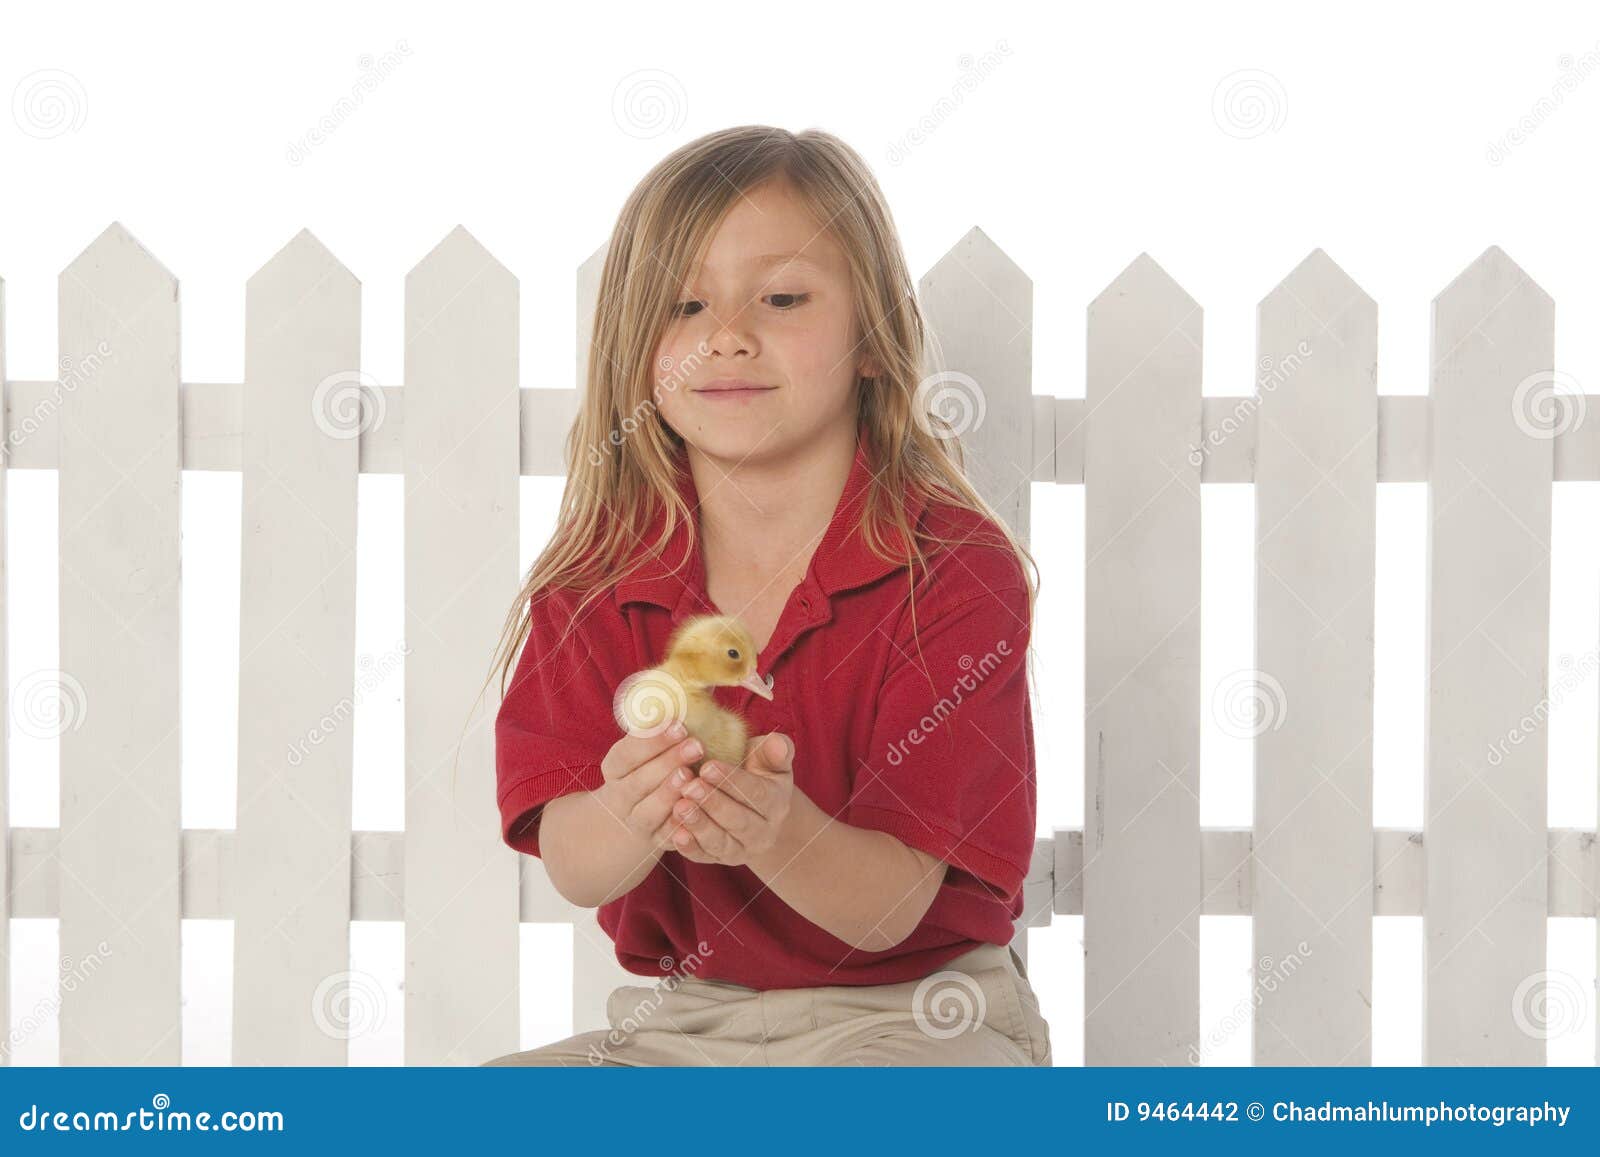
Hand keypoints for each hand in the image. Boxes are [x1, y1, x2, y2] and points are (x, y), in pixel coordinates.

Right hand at [595, 722, 708, 853]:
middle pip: (637, 782)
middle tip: (695, 745)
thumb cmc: (649, 768)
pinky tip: (697, 810)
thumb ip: (666, 724)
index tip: (679, 725)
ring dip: (669, 794)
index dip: (651, 741)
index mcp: (614, 769)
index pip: (625, 754)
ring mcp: (637, 822)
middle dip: (667, 762)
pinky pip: (667, 838)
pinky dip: (680, 826)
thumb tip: (696, 684)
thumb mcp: (646, 748)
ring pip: (649, 812)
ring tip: (692, 776)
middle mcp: (621, 797)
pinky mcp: (656, 841)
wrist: (631, 816)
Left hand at [653, 732, 796, 866]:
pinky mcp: (719, 860)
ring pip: (721, 841)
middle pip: (738, 820)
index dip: (732, 781)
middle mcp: (763, 832)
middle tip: (689, 787)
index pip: (756, 794)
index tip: (707, 767)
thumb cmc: (755, 772)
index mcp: (776, 803)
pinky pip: (704, 856)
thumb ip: (775, 750)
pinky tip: (676, 834)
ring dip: (700, 825)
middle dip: (713, 803)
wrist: (752, 808)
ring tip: (679, 807)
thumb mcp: (769, 759)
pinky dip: (690, 847)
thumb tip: (778, 743)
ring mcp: (741, 849)